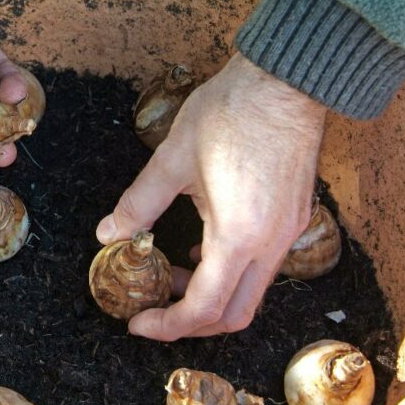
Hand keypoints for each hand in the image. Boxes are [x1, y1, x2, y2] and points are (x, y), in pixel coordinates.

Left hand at [96, 53, 326, 340]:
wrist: (288, 79)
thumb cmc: (232, 112)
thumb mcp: (172, 159)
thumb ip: (138, 204)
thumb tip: (109, 234)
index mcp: (239, 236)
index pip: (204, 309)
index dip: (167, 325)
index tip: (138, 323)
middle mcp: (271, 245)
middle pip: (234, 315)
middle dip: (191, 323)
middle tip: (155, 308)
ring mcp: (289, 233)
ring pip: (251, 293)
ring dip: (211, 296)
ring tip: (173, 274)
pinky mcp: (296, 218)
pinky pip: (263, 267)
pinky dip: (230, 273)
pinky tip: (201, 249)